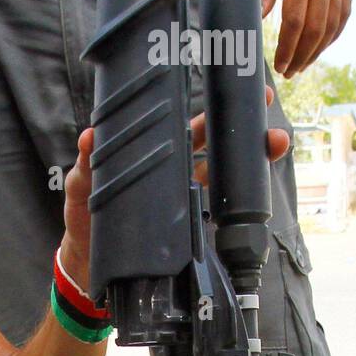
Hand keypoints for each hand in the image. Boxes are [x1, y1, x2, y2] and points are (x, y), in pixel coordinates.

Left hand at [58, 87, 290, 280]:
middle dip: (245, 131)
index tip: (235, 91)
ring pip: (224, 177)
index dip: (212, 110)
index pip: (187, 126)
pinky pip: (214, 215)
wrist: (88, 265)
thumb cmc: (85, 219)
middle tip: (268, 116)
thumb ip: (85, 164)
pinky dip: (234, 206)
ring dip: (250, 162)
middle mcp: (174, 175)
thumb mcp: (82, 188)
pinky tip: (250, 196)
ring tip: (274, 147)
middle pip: (217, 146)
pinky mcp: (184, 231)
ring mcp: (183, 203)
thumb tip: (89, 136)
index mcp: (154, 156)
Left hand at [258, 0, 351, 76]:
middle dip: (301, 56)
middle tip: (287, 73)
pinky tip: (320, 47)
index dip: (287, 48)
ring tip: (301, 66)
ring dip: (317, 51)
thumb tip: (258, 20)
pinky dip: (333, 35)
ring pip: (332, 25)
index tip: (278, 65)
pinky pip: (344, 13)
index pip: (295, 20)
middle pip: (315, 29)